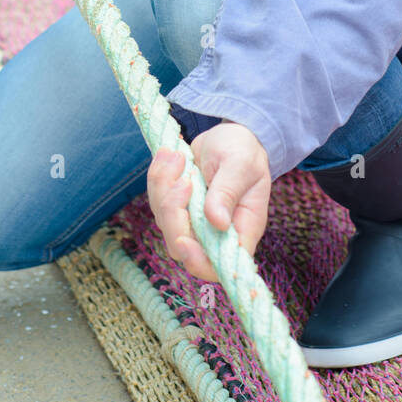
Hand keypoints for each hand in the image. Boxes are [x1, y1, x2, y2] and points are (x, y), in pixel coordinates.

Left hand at [146, 121, 270, 281]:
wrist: (231, 135)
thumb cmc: (243, 150)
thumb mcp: (240, 165)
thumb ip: (227, 192)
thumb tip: (217, 222)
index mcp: (241, 229)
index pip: (218, 266)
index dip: (197, 261)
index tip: (184, 239)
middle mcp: (216, 232)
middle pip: (182, 245)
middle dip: (173, 212)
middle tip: (184, 178)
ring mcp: (194, 221)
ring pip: (165, 221)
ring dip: (164, 187)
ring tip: (178, 157)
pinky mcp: (178, 207)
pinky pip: (157, 201)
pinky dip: (158, 177)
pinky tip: (170, 154)